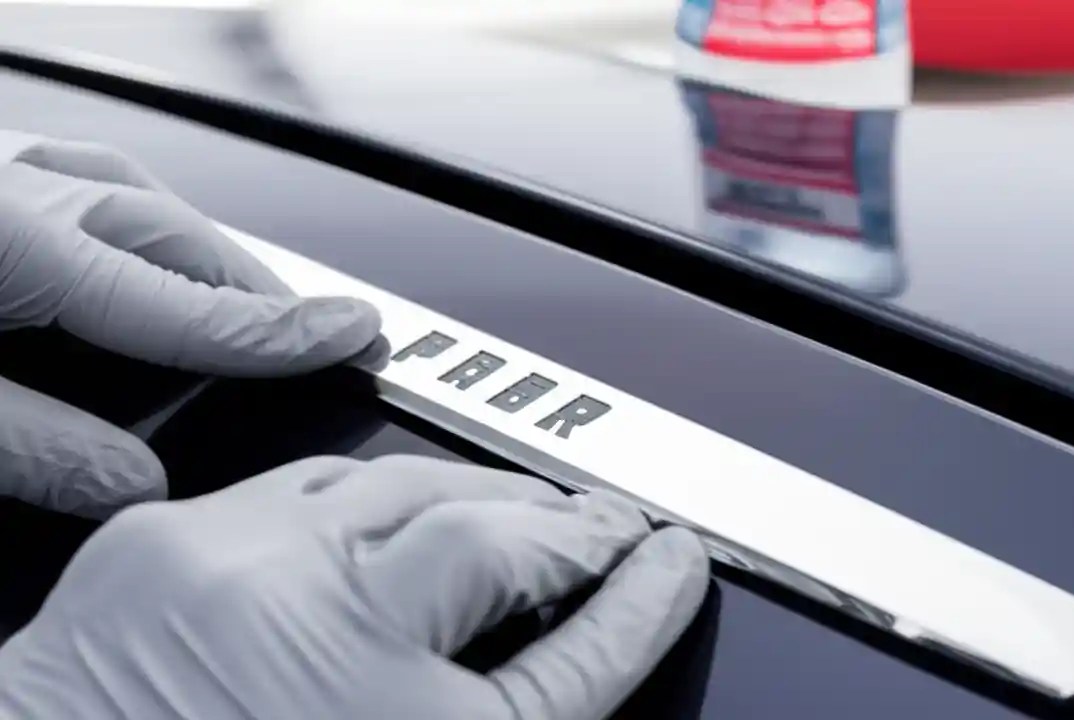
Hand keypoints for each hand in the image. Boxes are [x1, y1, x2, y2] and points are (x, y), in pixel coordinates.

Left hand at [0, 132, 381, 517]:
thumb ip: (35, 448)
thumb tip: (126, 485)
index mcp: (24, 245)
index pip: (193, 308)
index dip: (285, 332)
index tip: (354, 336)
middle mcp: (28, 189)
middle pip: (187, 237)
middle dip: (263, 286)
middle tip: (313, 328)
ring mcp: (5, 162)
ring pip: (144, 194)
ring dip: (206, 246)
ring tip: (239, 292)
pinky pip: (90, 174)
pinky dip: (139, 215)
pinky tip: (133, 240)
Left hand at [0, 455, 711, 719]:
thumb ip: (499, 705)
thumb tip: (568, 645)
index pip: (571, 664)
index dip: (639, 611)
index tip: (674, 569)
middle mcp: (324, 645)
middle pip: (499, 548)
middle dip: (576, 532)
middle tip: (616, 531)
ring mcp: (241, 577)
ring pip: (411, 488)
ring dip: (481, 492)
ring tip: (525, 506)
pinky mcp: (172, 540)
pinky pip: (310, 480)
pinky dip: (373, 490)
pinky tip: (404, 499)